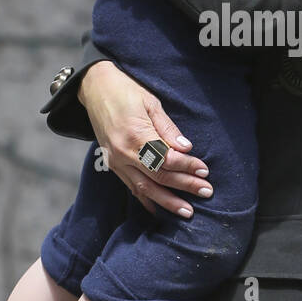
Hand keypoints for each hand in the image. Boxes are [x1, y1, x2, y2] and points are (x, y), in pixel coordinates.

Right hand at [77, 60, 212, 217]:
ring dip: (167, 201)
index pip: (166, 159)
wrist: (94, 88)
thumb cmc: (126, 91)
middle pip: (158, 177)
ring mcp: (116, 161)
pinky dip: (146, 200)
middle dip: (184, 186)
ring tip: (187, 211)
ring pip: (144, 189)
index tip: (205, 171)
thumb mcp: (151, 102)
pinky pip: (130, 187)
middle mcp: (123, 152)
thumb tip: (186, 148)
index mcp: (135, 134)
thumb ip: (168, 128)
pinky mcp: (112, 165)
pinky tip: (159, 210)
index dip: (187, 166)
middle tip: (207, 192)